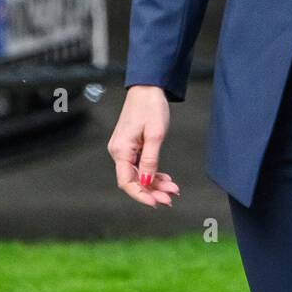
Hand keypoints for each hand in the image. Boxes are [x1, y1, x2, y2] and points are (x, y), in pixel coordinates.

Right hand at [107, 86, 180, 208]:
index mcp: (121, 150)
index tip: (156, 203)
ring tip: (173, 189)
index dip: (141, 195)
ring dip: (155, 183)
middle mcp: (119, 152)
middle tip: (170, 198)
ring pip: (139, 174)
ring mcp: (124, 149)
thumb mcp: (155, 135)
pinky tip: (166, 179)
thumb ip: (150, 160)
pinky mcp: (131, 146)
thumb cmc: (150, 106)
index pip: (127, 182)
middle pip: (133, 180)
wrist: (148, 88)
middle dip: (152, 191)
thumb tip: (146, 181)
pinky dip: (153, 173)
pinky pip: (140, 165)